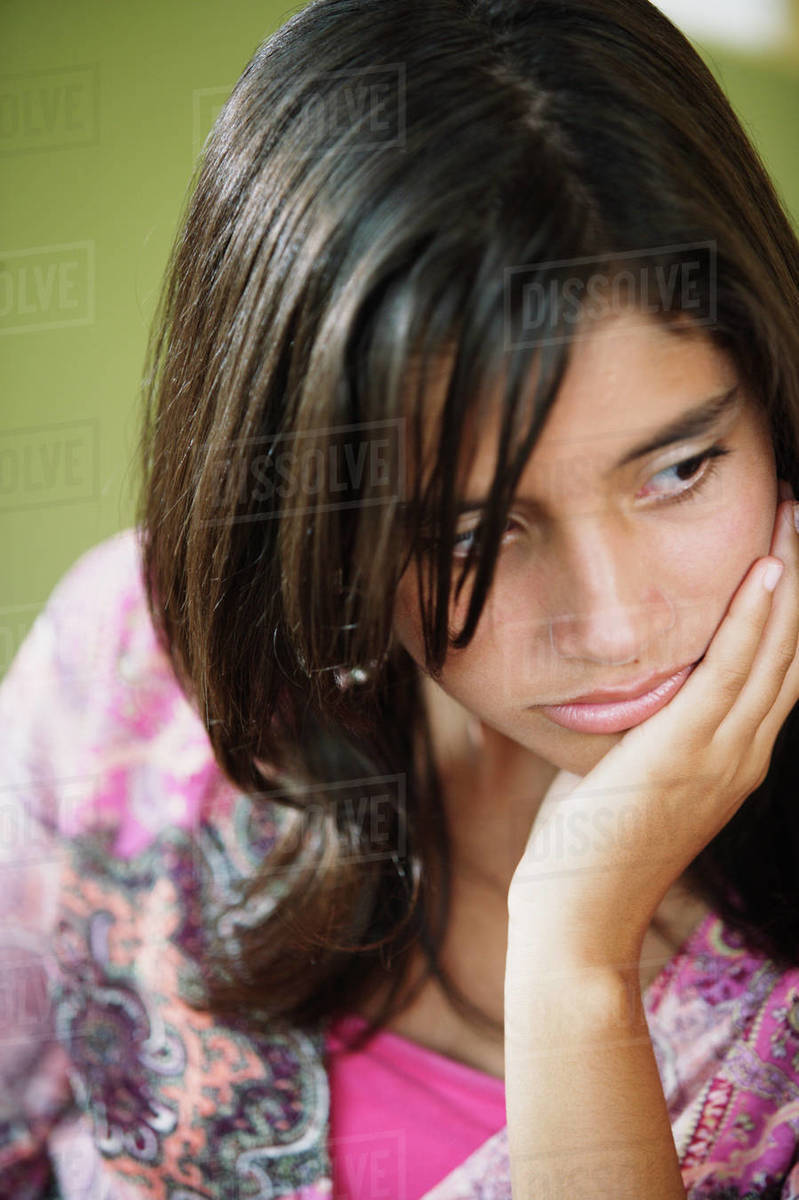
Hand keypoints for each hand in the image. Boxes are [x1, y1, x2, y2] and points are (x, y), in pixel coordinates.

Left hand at [508, 481, 798, 964]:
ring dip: (790, 578)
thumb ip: (640, 727)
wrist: (576, 917)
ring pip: (775, 651)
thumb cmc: (589, 847)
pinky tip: (767, 571)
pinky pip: (731, 673)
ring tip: (794, 513)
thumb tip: (625, 683)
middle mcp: (742, 755)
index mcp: (733, 759)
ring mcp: (721, 756)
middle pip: (794, 651)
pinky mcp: (685, 754)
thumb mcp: (625, 771)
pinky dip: (754, 619)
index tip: (790, 548)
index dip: (792, 609)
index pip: (780, 670)